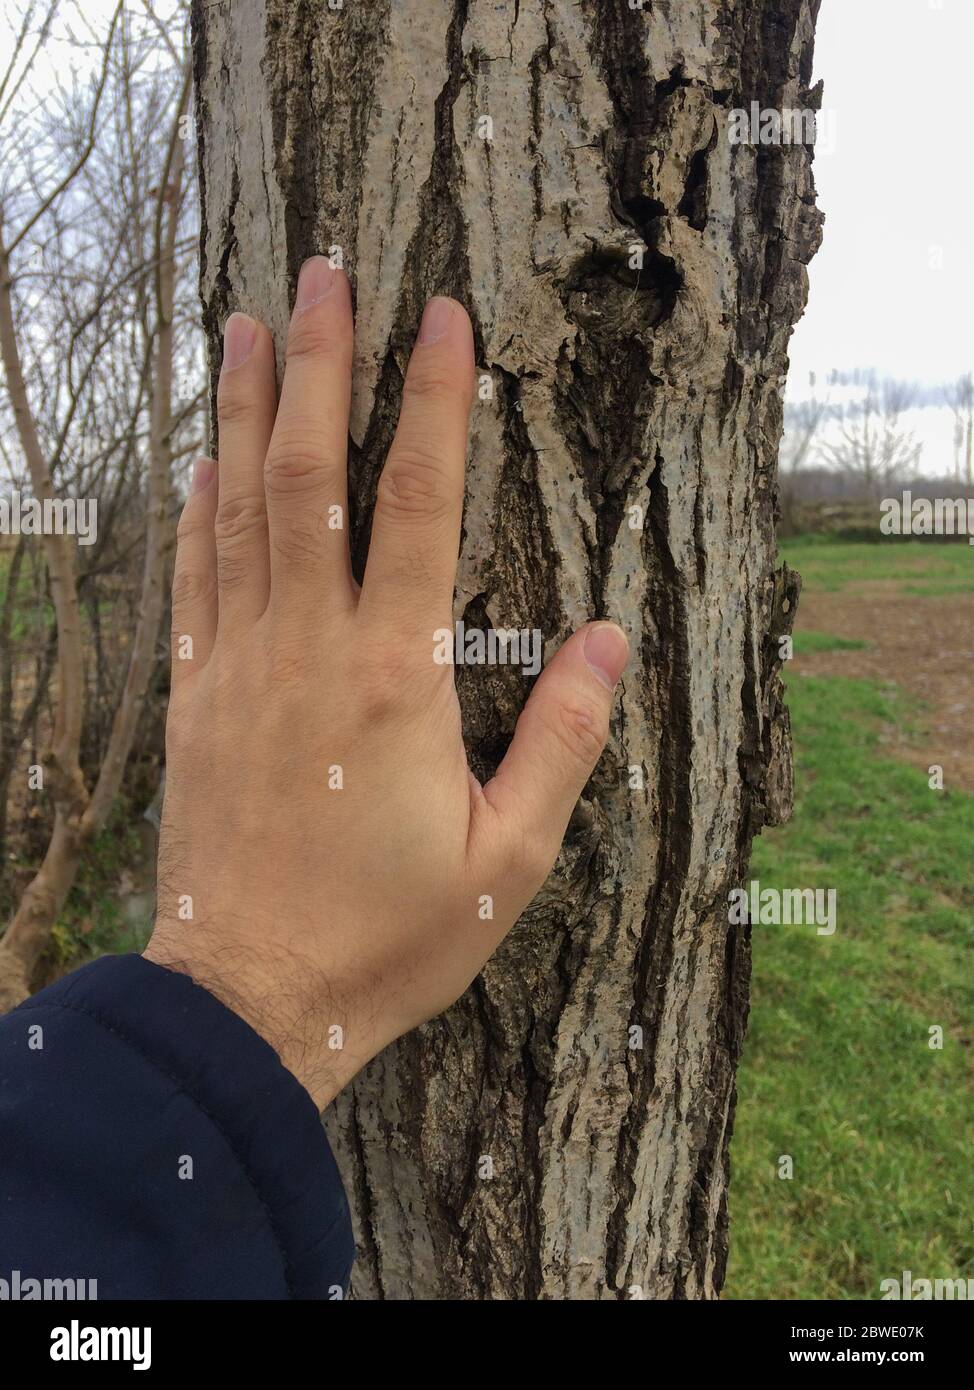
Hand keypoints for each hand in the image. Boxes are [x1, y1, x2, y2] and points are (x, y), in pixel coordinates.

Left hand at [144, 258, 628, 1109]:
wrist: (250, 998)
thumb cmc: (388, 936)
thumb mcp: (508, 857)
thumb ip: (560, 742)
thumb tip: (608, 642)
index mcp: (393, 678)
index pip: (419, 505)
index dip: (433, 402)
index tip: (443, 318)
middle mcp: (307, 649)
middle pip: (308, 474)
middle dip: (316, 363)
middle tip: (322, 271)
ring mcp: (237, 667)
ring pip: (237, 509)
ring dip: (241, 408)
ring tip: (243, 322)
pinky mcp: (193, 700)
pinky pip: (192, 580)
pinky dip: (196, 509)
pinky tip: (198, 458)